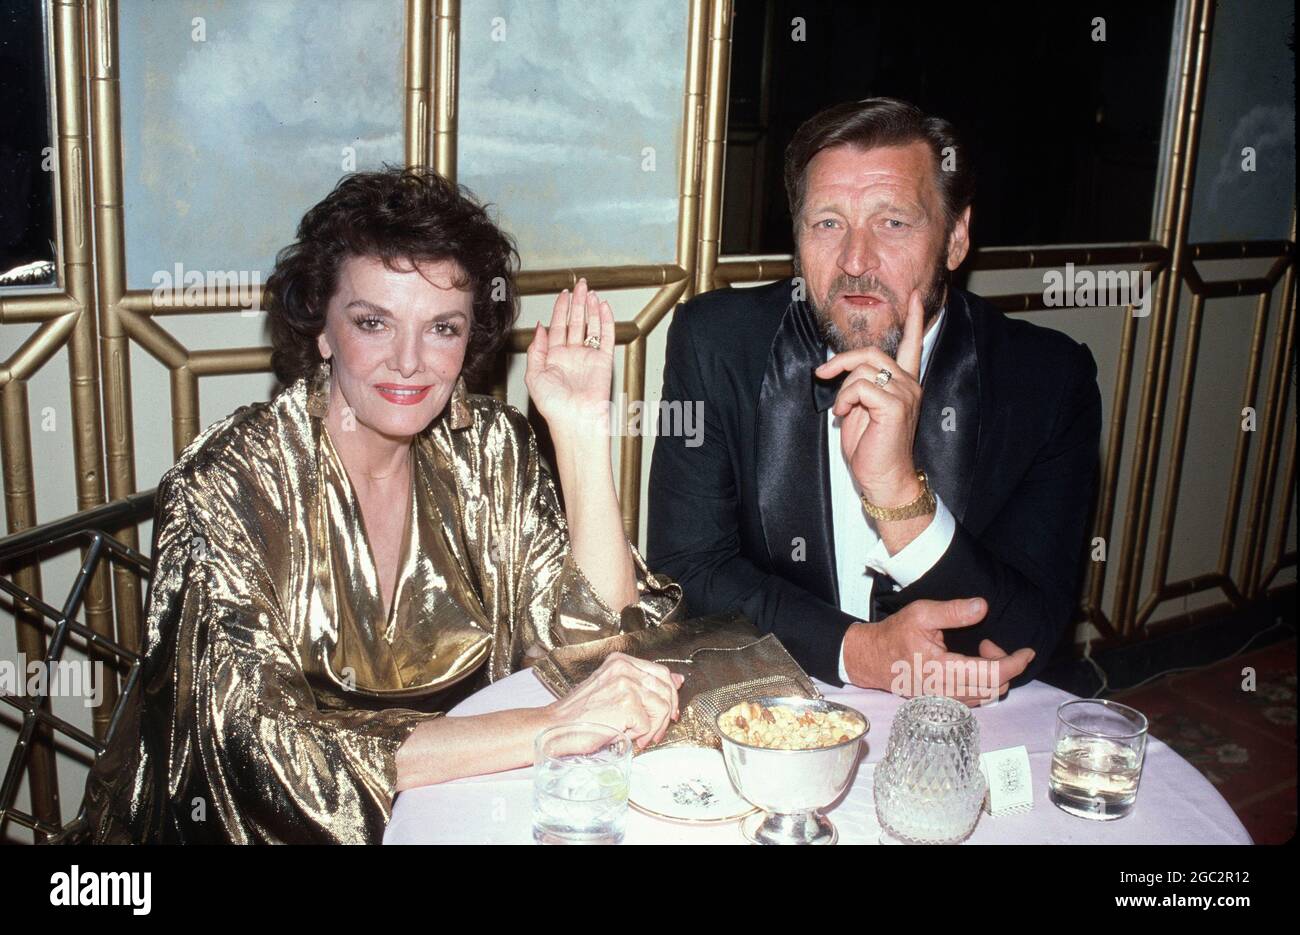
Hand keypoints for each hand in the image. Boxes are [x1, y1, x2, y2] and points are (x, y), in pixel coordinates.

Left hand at [525, 278, 614, 440]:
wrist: (575, 420)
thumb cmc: (554, 406)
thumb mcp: (534, 376)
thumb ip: (536, 350)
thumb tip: (539, 328)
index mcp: (554, 358)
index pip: (557, 327)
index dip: (560, 309)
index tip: (563, 294)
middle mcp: (571, 356)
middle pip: (575, 322)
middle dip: (577, 303)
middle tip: (580, 285)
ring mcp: (588, 357)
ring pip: (590, 326)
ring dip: (590, 309)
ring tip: (590, 292)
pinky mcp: (603, 361)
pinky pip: (605, 337)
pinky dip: (606, 322)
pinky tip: (604, 308)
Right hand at [545, 652, 684, 749]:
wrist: (554, 727)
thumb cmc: (580, 715)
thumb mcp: (612, 690)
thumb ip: (642, 683)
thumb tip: (677, 680)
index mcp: (620, 661)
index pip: (661, 672)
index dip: (670, 694)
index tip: (670, 712)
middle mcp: (624, 667)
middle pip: (666, 689)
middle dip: (666, 715)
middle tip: (654, 732)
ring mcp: (626, 684)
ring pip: (662, 708)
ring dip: (653, 729)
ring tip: (638, 738)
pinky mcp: (626, 703)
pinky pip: (649, 724)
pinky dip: (641, 737)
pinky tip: (627, 739)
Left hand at [814, 288, 925, 504]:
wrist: (883, 479)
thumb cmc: (871, 449)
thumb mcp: (861, 410)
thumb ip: (860, 386)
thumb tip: (844, 371)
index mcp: (904, 384)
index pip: (912, 345)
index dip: (912, 320)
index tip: (914, 296)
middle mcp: (909, 385)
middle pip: (872, 352)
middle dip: (841, 360)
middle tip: (822, 373)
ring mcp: (905, 394)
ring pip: (862, 369)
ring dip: (842, 389)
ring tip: (842, 411)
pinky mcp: (895, 405)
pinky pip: (859, 386)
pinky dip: (844, 399)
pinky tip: (843, 415)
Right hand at [842, 597, 1035, 705]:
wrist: (871, 659)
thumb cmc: (895, 634)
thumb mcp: (921, 613)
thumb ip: (954, 611)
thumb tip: (983, 607)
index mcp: (942, 670)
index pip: (992, 674)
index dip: (1015, 663)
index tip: (1027, 651)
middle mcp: (945, 693)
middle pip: (994, 688)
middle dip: (1004, 665)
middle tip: (989, 642)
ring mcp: (944, 702)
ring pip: (986, 697)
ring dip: (994, 675)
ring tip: (981, 651)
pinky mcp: (942, 704)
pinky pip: (975, 700)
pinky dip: (984, 684)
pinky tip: (973, 665)